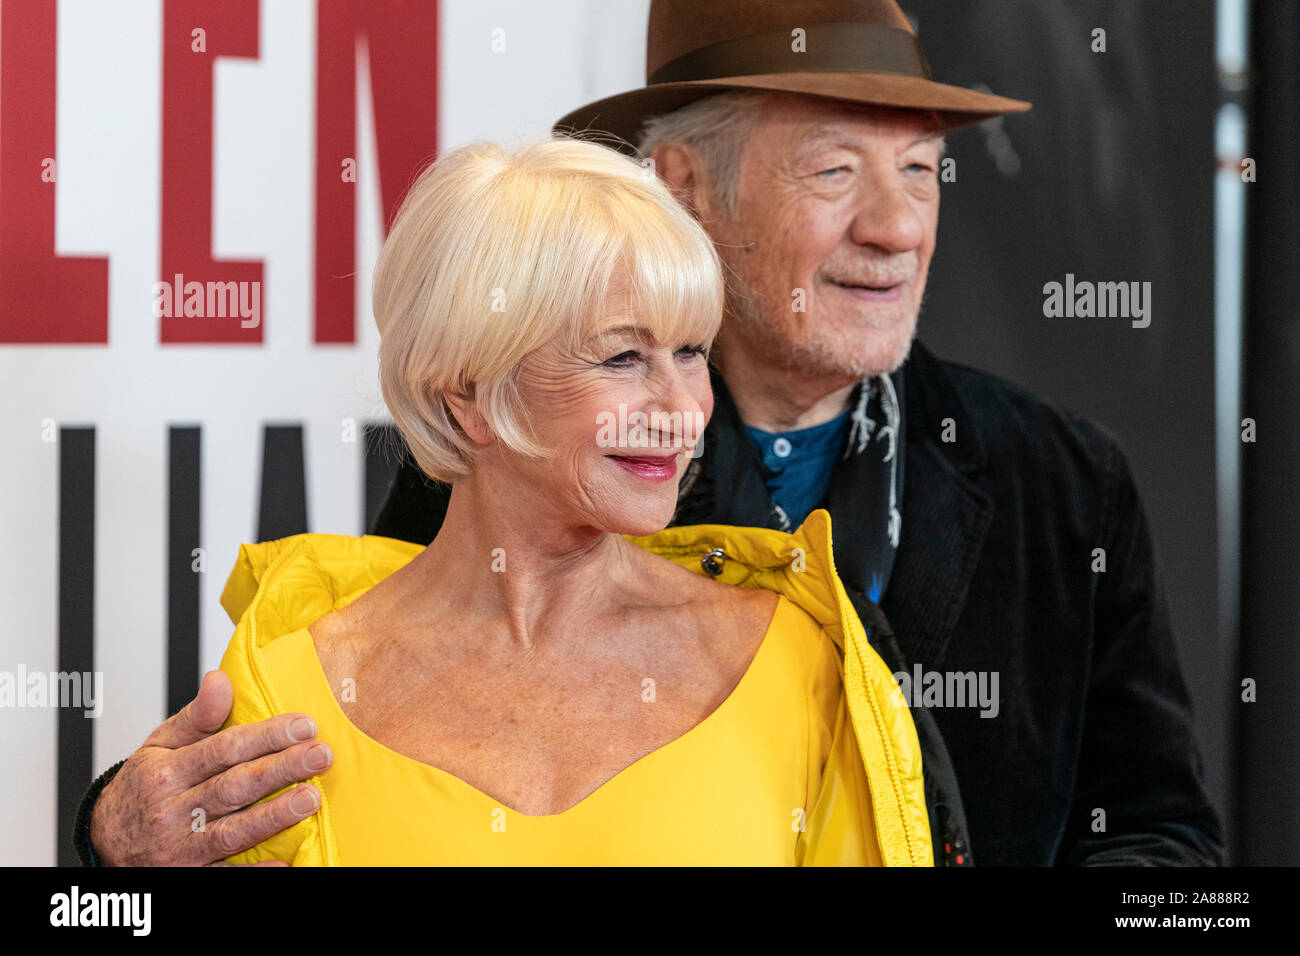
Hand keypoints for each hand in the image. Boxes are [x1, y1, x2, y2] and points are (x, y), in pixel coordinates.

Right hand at [89, 670, 332, 865]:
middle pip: (234, 787)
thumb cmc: (143, 786)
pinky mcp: (189, 876)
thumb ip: (197, 716)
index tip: (304, 725)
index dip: (266, 736)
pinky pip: (222, 875)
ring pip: (233, 830)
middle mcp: (173, 810)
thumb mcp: (160, 745)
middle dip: (281, 770)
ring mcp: (180, 848)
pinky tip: (282, 863)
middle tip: (320, 755)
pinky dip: (252, 872)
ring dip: (274, 816)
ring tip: (311, 799)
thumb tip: (221, 678)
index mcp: (167, 772)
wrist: (106, 840)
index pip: (224, 749)